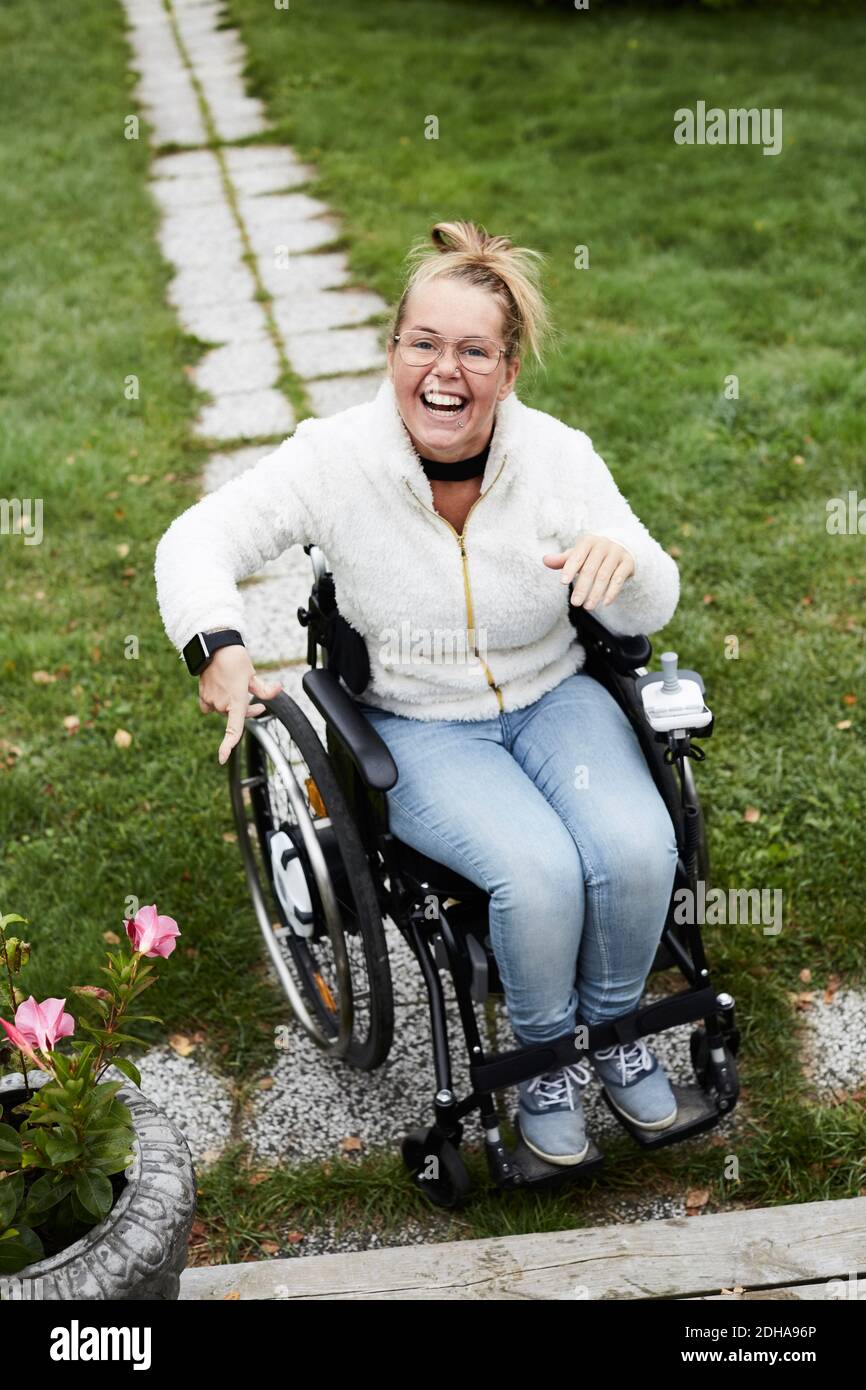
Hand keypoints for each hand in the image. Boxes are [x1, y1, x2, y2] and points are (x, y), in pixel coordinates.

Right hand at [197, 646, 282, 764]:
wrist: (214, 648)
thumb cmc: (236, 660)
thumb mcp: (253, 675)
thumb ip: (265, 689)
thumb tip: (279, 689)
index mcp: (236, 700)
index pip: (233, 728)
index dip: (228, 745)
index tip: (222, 758)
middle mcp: (222, 703)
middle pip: (236, 716)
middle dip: (247, 710)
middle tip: (257, 702)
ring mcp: (211, 700)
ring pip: (224, 710)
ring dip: (232, 705)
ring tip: (237, 688)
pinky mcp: (203, 696)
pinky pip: (210, 707)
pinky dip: (217, 703)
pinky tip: (221, 693)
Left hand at [543, 535, 634, 610]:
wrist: (621, 545)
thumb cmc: (592, 553)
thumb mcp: (578, 554)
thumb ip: (563, 559)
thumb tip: (545, 560)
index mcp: (588, 541)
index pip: (577, 555)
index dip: (570, 568)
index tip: (563, 583)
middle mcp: (604, 544)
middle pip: (590, 568)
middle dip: (582, 587)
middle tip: (575, 603)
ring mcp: (617, 553)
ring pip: (605, 575)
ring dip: (596, 593)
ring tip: (588, 607)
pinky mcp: (628, 562)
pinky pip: (619, 578)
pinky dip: (612, 592)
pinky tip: (605, 603)